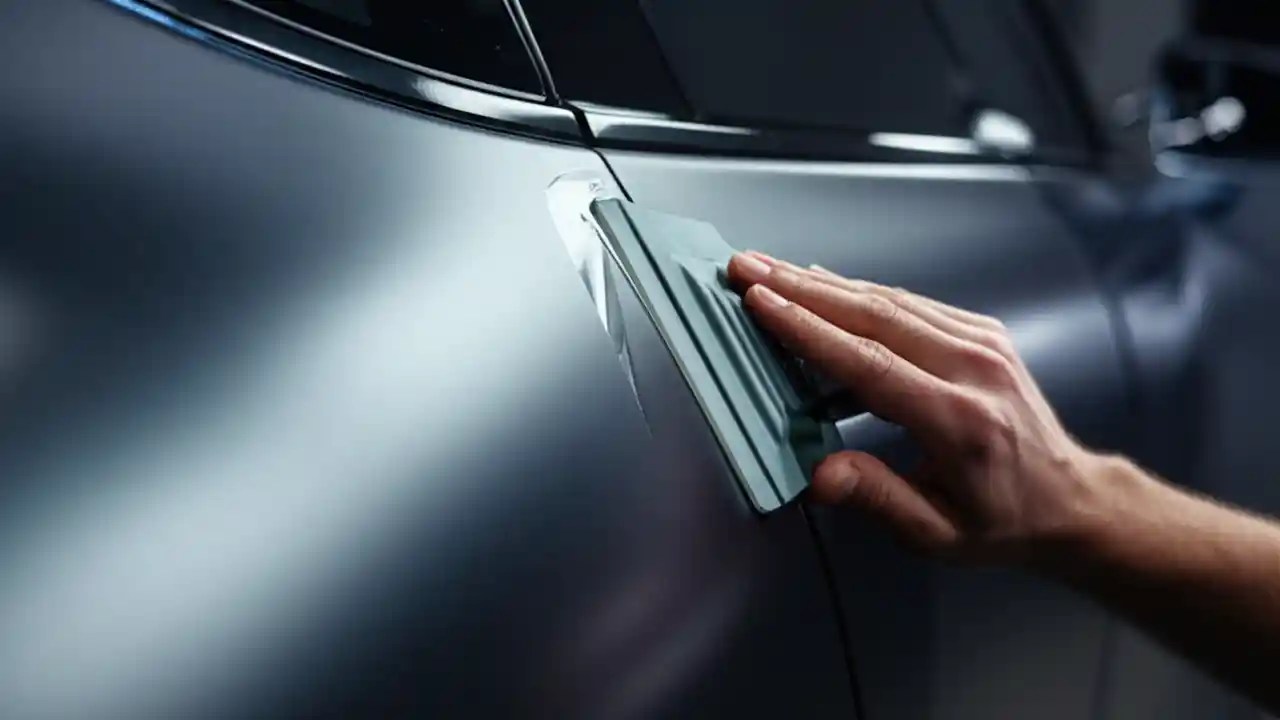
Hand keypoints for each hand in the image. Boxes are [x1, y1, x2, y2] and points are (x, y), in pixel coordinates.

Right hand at [728, 252, 1110, 564]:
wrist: (1069, 498)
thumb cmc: (1000, 521)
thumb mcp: (937, 533)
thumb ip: (877, 499)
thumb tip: (819, 475)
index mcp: (959, 419)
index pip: (869, 361)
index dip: (808, 329)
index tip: (760, 301)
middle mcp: (974, 368)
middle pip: (874, 314)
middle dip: (800, 287)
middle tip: (746, 266)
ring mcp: (983, 343)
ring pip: (889, 299)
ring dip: (822, 282)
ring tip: (769, 268)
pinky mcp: (981, 332)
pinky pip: (909, 303)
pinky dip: (858, 293)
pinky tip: (820, 284)